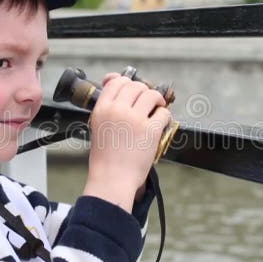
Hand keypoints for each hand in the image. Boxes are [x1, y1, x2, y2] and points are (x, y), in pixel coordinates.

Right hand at [82, 73, 171, 211]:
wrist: (112, 179)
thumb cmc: (105, 158)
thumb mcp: (97, 127)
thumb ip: (107, 108)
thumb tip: (115, 85)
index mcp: (102, 109)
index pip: (116, 82)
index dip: (126, 83)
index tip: (131, 89)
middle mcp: (118, 110)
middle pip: (136, 86)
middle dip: (144, 91)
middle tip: (147, 101)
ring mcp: (135, 119)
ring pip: (151, 95)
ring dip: (157, 100)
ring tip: (156, 108)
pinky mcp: (150, 130)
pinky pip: (163, 113)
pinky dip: (165, 116)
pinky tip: (161, 123)